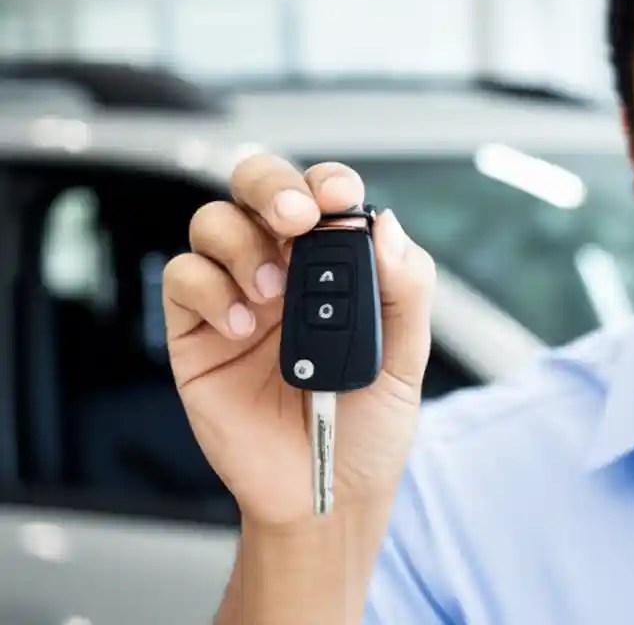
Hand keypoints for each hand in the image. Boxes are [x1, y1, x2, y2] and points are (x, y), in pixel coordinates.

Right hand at [163, 154, 434, 526]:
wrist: (323, 495)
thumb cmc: (368, 427)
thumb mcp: (405, 362)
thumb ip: (405, 291)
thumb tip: (386, 224)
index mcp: (339, 267)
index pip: (325, 197)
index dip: (327, 183)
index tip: (338, 197)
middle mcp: (285, 269)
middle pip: (260, 189)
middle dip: (273, 187)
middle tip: (295, 218)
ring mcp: (237, 295)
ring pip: (215, 222)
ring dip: (243, 245)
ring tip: (271, 295)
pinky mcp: (197, 330)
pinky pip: (183, 278)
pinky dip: (209, 289)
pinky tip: (241, 328)